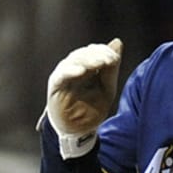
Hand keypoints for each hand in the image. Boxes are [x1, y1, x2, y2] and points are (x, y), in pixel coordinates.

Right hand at [46, 38, 122, 155]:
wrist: (79, 130)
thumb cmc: (92, 108)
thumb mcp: (107, 87)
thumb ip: (111, 67)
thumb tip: (117, 42)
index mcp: (86, 67)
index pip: (93, 51)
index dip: (104, 51)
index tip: (115, 59)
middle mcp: (73, 68)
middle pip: (83, 53)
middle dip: (98, 55)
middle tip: (110, 60)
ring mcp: (63, 76)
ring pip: (72, 61)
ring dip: (88, 60)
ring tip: (100, 63)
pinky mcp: (55, 86)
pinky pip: (61, 75)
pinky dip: (70, 71)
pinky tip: (81, 71)